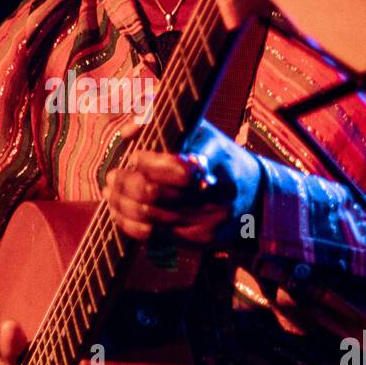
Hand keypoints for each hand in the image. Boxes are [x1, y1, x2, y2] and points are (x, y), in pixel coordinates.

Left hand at [102, 117, 261, 248]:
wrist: (256, 199)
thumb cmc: (220, 159)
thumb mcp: (202, 133)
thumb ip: (164, 123)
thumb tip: (129, 131)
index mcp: (216, 161)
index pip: (175, 167)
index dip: (147, 163)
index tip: (135, 156)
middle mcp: (214, 195)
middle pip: (155, 193)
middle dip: (126, 183)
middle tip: (112, 176)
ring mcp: (206, 222)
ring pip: (148, 216)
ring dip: (121, 203)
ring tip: (110, 192)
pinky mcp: (197, 241)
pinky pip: (153, 236)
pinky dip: (128, 224)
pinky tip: (118, 212)